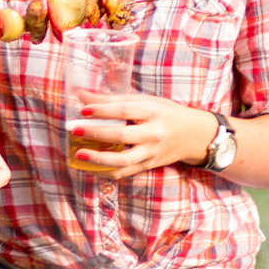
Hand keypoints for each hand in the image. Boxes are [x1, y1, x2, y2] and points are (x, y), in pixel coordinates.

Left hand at [68, 95, 219, 177]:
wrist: (193, 135)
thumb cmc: (165, 113)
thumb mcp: (145, 101)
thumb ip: (114, 99)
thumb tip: (81, 96)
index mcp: (153, 111)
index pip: (125, 110)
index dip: (103, 110)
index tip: (83, 109)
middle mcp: (154, 133)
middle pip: (122, 136)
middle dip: (96, 133)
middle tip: (75, 130)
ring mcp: (152, 152)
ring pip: (123, 160)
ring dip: (99, 159)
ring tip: (79, 154)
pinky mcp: (149, 165)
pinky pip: (125, 172)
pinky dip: (107, 171)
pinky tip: (91, 167)